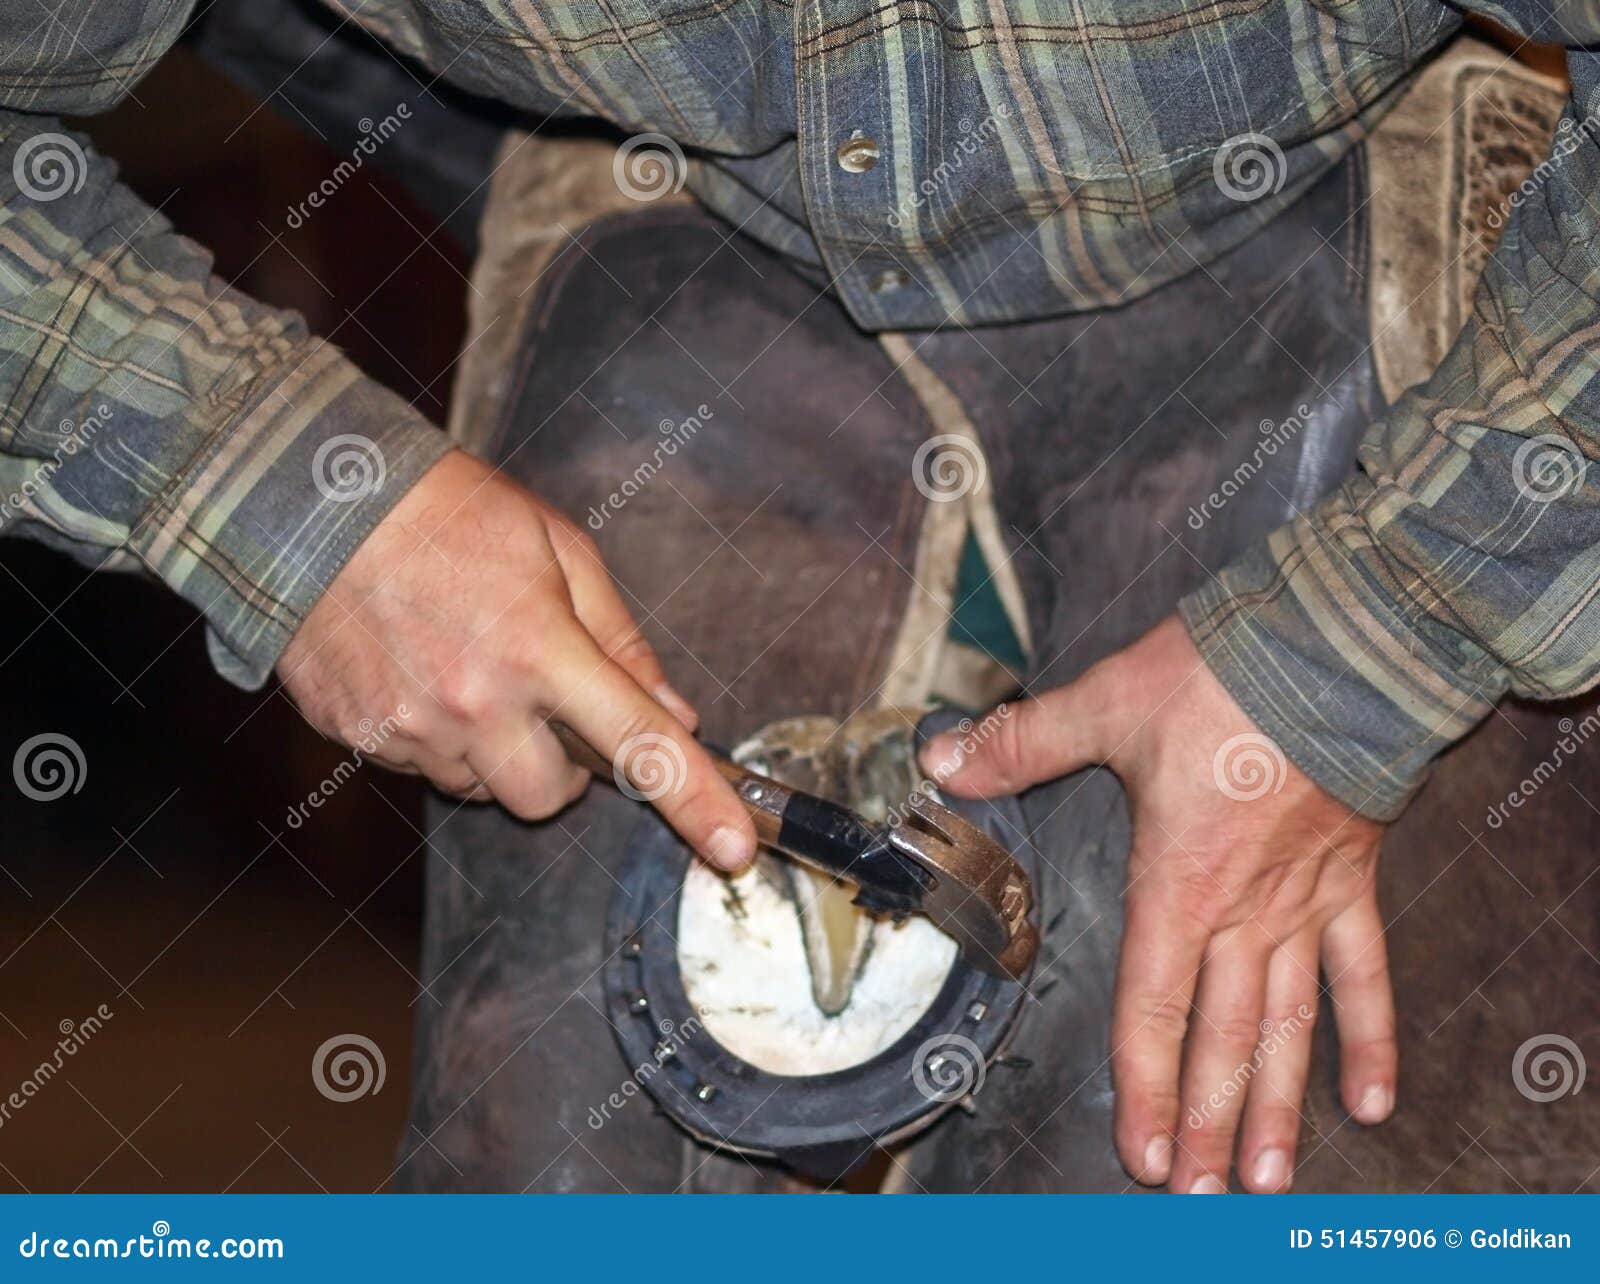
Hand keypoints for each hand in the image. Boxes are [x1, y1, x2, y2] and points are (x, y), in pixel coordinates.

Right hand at [277, 449, 755, 869]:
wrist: (315, 501)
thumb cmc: (450, 513)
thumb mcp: (561, 551)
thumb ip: (622, 641)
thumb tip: (674, 713)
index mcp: (540, 648)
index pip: (638, 745)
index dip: (695, 802)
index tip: (735, 849)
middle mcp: (475, 701)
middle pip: (548, 798)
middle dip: (562, 769)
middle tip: (545, 706)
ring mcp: (410, 727)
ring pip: (480, 788)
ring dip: (494, 751)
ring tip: (468, 669)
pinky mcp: (359, 739)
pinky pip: (421, 769)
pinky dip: (436, 739)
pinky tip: (419, 673)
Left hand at [919, 615, 1394, 1192]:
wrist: (1335, 647)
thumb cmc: (1222, 679)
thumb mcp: (1105, 705)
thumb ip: (1020, 742)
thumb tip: (941, 756)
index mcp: (1178, 883)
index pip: (1151, 1008)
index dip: (1142, 1086)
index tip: (1141, 1151)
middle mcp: (1243, 912)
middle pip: (1221, 1039)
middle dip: (1206, 1122)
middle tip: (1201, 1190)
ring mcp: (1302, 903)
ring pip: (1287, 1027)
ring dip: (1277, 1105)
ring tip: (1270, 1177)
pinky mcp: (1350, 881)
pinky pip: (1364, 973)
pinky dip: (1370, 1036)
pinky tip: (1373, 1098)